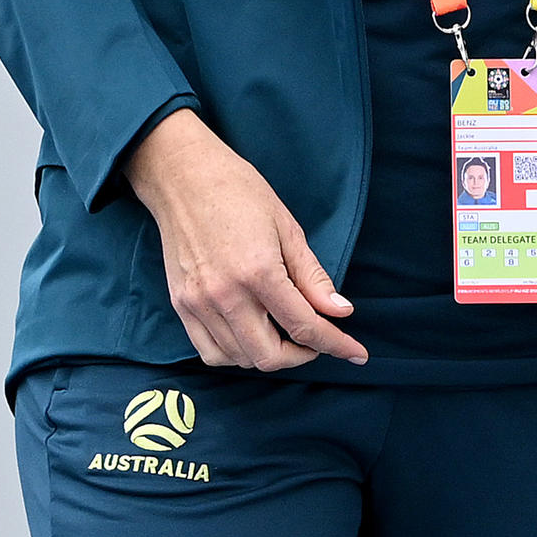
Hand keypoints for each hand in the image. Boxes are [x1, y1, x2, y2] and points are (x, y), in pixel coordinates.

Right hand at [123, 108, 365, 369]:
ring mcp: (197, 302)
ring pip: (238, 358)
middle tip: (316, 341)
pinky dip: (235, 353)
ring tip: (285, 336)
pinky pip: (208, 350)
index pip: (304, 327)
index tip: (357, 353)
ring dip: (269, 356)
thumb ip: (313, 277)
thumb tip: (340, 312)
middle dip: (302, 356)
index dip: (335, 345)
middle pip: (269, 355)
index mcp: (258, 272)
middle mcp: (224, 294)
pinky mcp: (180, 304)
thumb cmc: (240, 194)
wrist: (183, 178)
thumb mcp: (289, 229)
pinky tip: (252, 336)